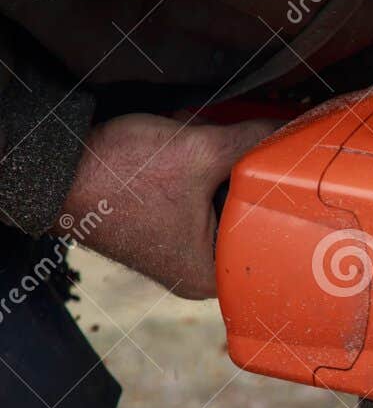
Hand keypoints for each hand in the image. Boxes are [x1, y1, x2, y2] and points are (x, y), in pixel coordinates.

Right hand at [62, 114, 279, 299]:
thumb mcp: (197, 152)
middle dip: (242, 174)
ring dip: (219, 164)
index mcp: (212, 276)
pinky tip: (188, 141)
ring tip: (201, 140)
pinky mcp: (165, 228)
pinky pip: (200, 197)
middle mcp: (198, 272)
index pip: (273, 240)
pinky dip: (198, 168)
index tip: (282, 168)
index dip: (279, 196)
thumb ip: (249, 142)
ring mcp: (180, 250)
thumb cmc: (115, 177)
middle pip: (249, 218)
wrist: (53, 168)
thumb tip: (286, 131)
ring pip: (223, 201)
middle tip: (235, 145)